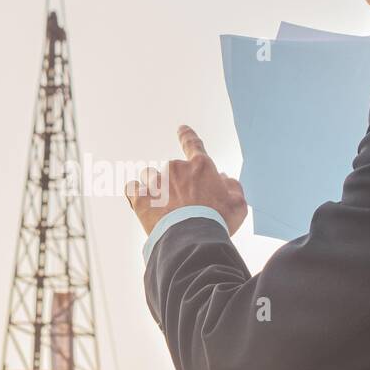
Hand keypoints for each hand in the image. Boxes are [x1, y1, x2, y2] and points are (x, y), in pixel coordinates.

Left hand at [124, 125, 246, 235]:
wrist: (193, 240)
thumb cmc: (218, 222)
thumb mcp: (237, 204)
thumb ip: (232, 186)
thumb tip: (223, 177)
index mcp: (200, 166)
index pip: (192, 144)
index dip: (187, 135)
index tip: (181, 129)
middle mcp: (176, 168)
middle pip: (171, 169)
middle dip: (176, 183)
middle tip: (183, 206)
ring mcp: (157, 181)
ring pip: (150, 177)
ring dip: (155, 187)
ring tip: (162, 207)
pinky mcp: (141, 197)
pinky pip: (132, 188)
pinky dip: (136, 194)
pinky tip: (143, 205)